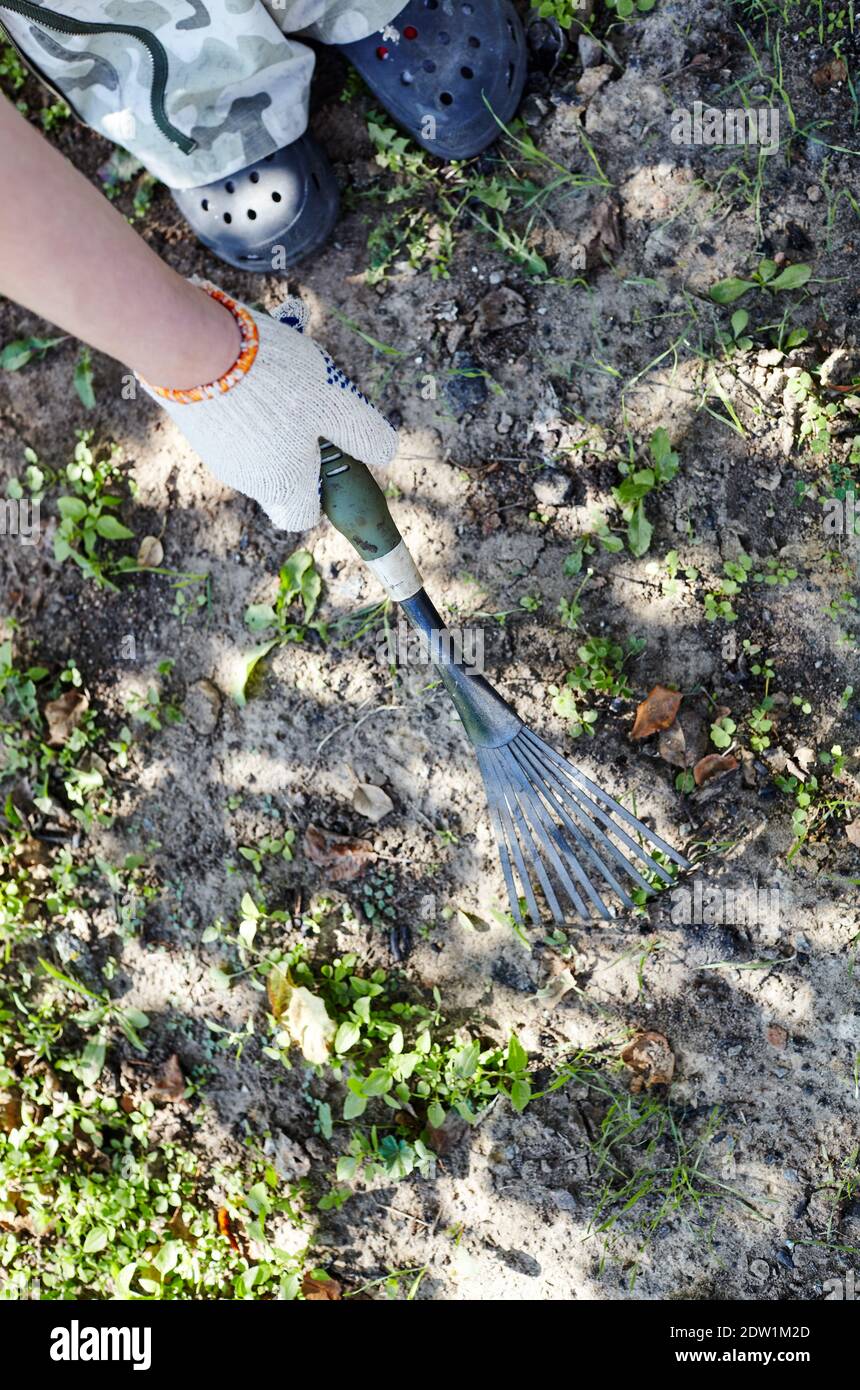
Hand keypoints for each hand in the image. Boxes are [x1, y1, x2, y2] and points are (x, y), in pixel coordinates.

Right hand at [144, 287, 397, 530]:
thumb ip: (361, 432)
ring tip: (280, 377)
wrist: (194, 349)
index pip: (302, 516)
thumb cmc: (273, 380)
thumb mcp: (334, 403)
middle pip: (281, 482)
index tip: (328, 458)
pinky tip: (250, 370)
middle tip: (309, 406)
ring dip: (273, 426)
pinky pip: (232, 430)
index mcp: (285, 485)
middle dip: (298, 452)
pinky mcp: (197, 427)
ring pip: (256, 454)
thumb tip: (386, 454)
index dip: (320, 494)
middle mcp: (248, 481)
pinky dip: (245, 410)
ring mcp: (217, 455)